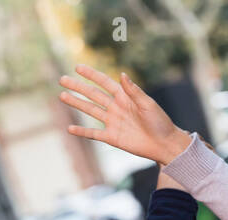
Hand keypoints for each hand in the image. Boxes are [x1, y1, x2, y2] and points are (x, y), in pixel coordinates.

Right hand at [59, 64, 191, 164]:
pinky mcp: (112, 138)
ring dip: (76, 103)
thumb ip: (134, 91)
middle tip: (62, 79)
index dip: (91, 75)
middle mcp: (116, 107)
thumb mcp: (148, 104)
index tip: (77, 67)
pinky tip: (70, 129)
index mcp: (124, 96)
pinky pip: (94, 134)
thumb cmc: (160, 122)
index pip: (104, 82)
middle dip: (77, 87)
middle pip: (93, 95)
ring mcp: (113, 122)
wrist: (165, 145)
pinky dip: (82, 132)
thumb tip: (122, 74)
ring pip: (90, 110)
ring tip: (62, 96)